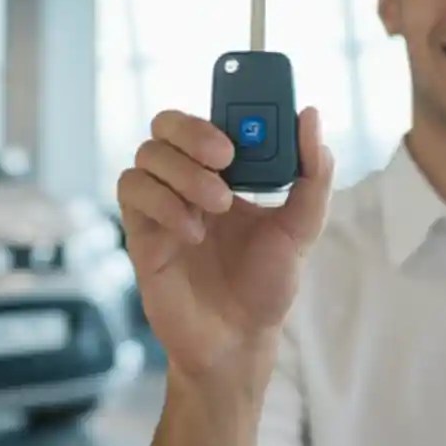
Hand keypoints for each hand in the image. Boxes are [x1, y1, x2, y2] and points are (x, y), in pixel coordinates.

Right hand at [117, 107, 333, 382]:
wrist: (237, 341)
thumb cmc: (266, 285)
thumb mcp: (302, 228)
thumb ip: (312, 174)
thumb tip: (311, 116)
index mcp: (225, 172)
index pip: (211, 116)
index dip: (223, 104)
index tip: (248, 118)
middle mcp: (187, 181)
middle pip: (165, 124)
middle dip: (193, 131)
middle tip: (226, 156)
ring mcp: (161, 206)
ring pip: (146, 155)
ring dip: (183, 172)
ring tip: (218, 205)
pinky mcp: (142, 234)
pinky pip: (133, 193)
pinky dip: (163, 203)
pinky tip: (193, 232)